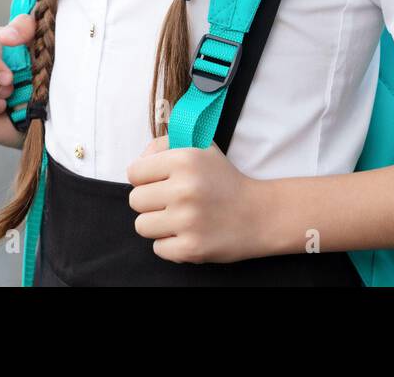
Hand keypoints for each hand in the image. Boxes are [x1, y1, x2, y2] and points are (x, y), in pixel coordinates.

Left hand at [125, 134, 264, 263]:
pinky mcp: (192, 248)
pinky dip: (171, 244)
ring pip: (142, 226)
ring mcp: (188, 220)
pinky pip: (158, 248)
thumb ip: (164, 145)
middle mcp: (185, 188)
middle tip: (174, 202)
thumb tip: (139, 160)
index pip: (134, 173)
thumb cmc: (223, 180)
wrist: (259, 214)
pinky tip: (189, 234)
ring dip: (158, 224)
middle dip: (152, 202)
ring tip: (180, 218)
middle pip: (136, 200)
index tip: (162, 182)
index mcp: (184, 159)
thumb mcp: (200, 147)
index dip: (146, 178)